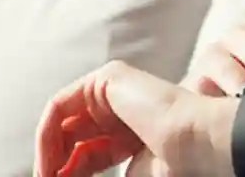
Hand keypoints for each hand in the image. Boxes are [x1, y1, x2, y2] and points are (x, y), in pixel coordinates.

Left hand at [33, 60, 235, 176]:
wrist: (198, 144)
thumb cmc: (177, 167)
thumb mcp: (131, 174)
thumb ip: (98, 173)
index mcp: (133, 132)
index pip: (87, 154)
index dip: (70, 175)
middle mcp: (123, 108)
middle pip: (73, 137)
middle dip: (56, 165)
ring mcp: (115, 90)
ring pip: (63, 121)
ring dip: (48, 154)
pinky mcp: (108, 77)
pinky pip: (61, 105)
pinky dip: (47, 136)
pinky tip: (49, 165)